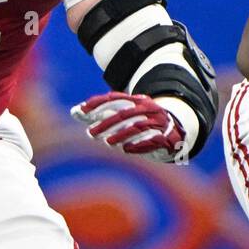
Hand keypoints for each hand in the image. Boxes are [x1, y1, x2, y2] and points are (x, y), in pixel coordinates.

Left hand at [70, 91, 185, 161]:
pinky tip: (126, 150)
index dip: (98, 103)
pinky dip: (139, 145)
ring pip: (138, 126)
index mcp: (136, 100)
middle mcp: (148, 108)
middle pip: (125, 114)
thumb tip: (73, 111)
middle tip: (91, 133)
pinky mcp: (167, 137)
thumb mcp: (123, 116)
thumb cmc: (140, 124)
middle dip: (106, 123)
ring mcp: (159, 122)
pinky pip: (153, 140)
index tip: (82, 110)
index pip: (115, 98)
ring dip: (121, 134)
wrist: (175, 132)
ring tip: (108, 142)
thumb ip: (100, 114)